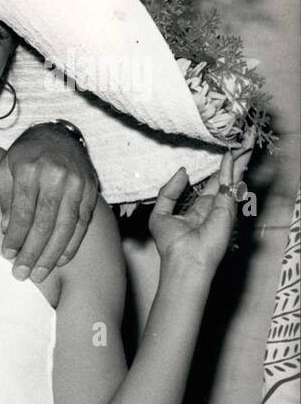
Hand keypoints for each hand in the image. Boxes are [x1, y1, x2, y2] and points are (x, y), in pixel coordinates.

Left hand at [0, 122, 99, 283]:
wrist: (58, 134)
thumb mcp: (6, 169)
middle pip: (44, 223)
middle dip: (33, 252)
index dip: (15, 237)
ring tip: (40, 273)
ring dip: (52, 254)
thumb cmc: (25, 155)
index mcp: (30, 170)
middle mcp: (56, 176)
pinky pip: (82, 222)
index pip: (23, 212)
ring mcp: (77, 183)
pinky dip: (72, 243)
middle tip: (22, 273)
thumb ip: (5, 199)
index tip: (8, 255)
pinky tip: (61, 259)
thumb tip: (5, 230)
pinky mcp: (91, 190)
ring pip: (65, 226)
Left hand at [149, 151, 241, 279]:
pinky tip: (229, 155)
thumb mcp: (161, 214)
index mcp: (198, 210)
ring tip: (242, 143)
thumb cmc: (171, 244)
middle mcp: (213, 207)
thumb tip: (183, 171)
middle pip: (223, 180)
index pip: (208, 186)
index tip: (217, 156)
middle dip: (230, 163)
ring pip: (230, 179)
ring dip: (236, 162)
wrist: (184, 260)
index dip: (213, 171)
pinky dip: (229, 168)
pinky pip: (227, 183)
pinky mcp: (226, 207)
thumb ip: (169, 192)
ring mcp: (222, 207)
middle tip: (238, 144)